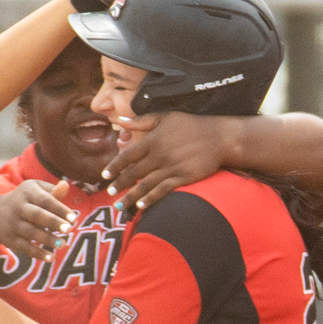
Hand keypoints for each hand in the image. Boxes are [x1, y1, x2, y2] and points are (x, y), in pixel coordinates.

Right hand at [0, 180, 72, 264]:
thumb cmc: (27, 200)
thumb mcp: (36, 190)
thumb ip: (53, 191)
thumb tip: (65, 185)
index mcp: (28, 193)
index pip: (45, 200)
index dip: (60, 209)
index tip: (74, 219)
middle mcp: (18, 207)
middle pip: (36, 215)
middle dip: (53, 222)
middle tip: (69, 230)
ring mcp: (13, 224)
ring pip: (31, 232)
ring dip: (48, 239)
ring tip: (63, 244)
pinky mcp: (10, 240)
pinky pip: (25, 247)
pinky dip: (38, 253)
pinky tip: (51, 258)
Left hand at [103, 112, 225, 211]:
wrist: (218, 137)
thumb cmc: (190, 125)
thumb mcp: (165, 117)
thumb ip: (141, 121)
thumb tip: (119, 119)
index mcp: (153, 140)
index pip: (128, 155)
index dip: (114, 166)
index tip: (104, 176)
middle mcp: (159, 155)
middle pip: (134, 172)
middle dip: (119, 184)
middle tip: (108, 193)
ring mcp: (171, 167)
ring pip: (146, 184)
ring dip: (131, 195)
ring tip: (119, 204)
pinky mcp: (183, 177)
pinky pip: (163, 190)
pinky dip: (151, 198)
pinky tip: (141, 206)